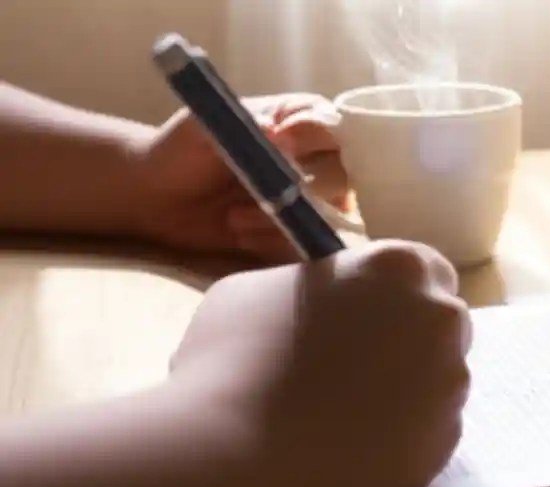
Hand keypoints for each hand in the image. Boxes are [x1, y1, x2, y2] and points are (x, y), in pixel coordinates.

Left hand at [132, 94, 350, 264]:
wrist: (152, 196)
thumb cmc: (177, 150)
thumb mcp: (201, 126)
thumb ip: (241, 125)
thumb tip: (280, 134)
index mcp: (296, 122)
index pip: (337, 127)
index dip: (324, 144)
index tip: (290, 155)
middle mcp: (311, 160)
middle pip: (341, 178)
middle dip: (295, 192)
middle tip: (252, 193)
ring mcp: (304, 199)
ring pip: (323, 217)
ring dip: (276, 222)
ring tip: (234, 218)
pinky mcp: (291, 232)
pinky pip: (304, 245)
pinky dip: (270, 243)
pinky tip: (238, 234)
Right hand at [169, 241, 470, 486]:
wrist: (231, 461)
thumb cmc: (231, 360)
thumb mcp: (256, 292)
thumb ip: (313, 290)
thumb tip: (326, 306)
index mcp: (400, 267)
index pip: (425, 268)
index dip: (396, 293)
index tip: (369, 312)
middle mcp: (441, 321)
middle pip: (441, 325)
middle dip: (409, 340)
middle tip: (357, 366)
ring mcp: (451, 387)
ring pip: (439, 383)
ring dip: (405, 392)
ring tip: (343, 416)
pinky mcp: (445, 446)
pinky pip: (428, 434)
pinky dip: (400, 440)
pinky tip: (352, 450)